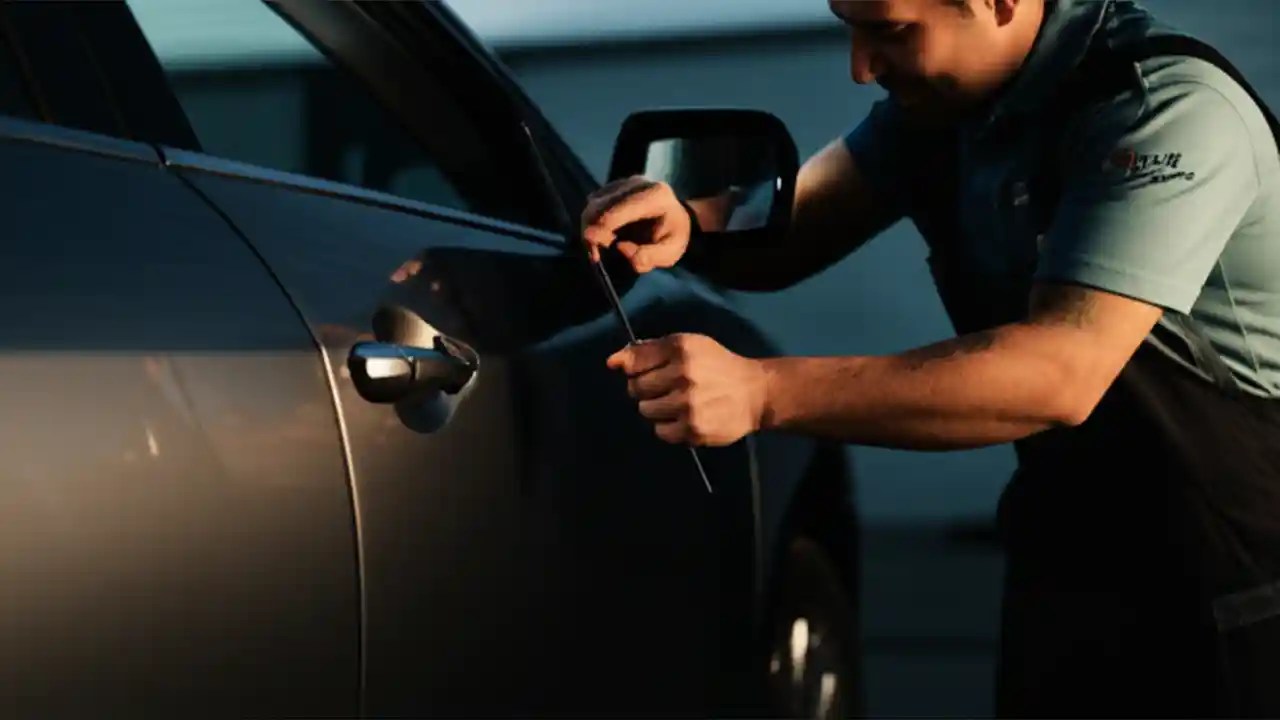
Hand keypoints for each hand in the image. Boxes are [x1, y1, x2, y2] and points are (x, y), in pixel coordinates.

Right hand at [580, 176, 691, 272]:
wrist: (676, 218)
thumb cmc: (672, 236)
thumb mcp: (669, 253)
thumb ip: (648, 256)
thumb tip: (620, 248)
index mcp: (655, 196)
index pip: (620, 209)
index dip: (602, 229)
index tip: (594, 251)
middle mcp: (637, 183)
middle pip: (601, 204)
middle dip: (593, 230)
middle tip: (597, 253)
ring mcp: (624, 182)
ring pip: (594, 203)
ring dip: (590, 226)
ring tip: (601, 245)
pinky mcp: (614, 186)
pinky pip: (594, 202)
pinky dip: (592, 220)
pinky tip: (602, 233)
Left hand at [607, 333, 767, 446]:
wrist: (755, 393)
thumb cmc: (717, 365)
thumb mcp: (688, 345)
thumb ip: (649, 350)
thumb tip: (612, 362)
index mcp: (680, 349)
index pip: (634, 362)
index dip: (635, 369)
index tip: (646, 372)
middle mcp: (683, 375)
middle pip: (636, 388)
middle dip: (645, 389)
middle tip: (665, 389)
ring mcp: (688, 404)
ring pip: (645, 411)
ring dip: (655, 408)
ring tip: (676, 403)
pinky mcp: (693, 429)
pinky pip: (660, 432)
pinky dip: (668, 427)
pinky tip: (684, 418)